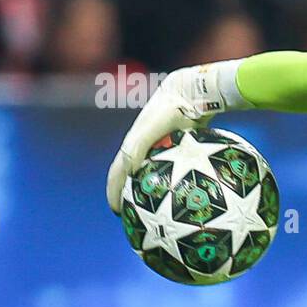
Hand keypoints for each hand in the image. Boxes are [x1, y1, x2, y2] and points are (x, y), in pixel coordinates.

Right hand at [105, 60, 243, 213]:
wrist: (190, 93)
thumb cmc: (168, 111)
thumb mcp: (148, 132)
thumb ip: (135, 151)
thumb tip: (127, 176)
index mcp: (133, 145)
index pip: (117, 173)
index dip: (114, 192)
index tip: (117, 211)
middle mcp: (146, 146)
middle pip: (134, 175)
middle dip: (132, 195)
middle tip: (138, 214)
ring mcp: (163, 145)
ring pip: (156, 172)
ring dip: (156, 189)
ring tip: (165, 208)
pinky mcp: (180, 143)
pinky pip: (177, 168)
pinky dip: (178, 180)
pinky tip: (193, 192)